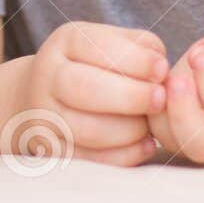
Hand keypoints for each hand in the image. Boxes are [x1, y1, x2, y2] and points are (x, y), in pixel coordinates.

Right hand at [17, 21, 167, 166]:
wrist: (41, 94)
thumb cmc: (92, 64)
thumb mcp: (110, 42)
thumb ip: (139, 47)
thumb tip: (161, 68)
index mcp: (65, 42)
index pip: (97, 47)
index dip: (134, 60)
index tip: (162, 69)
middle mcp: (47, 76)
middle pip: (86, 89)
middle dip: (131, 96)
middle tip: (161, 99)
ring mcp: (45, 115)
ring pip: (89, 130)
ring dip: (130, 130)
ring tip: (150, 126)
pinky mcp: (53, 149)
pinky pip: (92, 159)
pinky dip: (124, 155)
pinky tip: (144, 145)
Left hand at [149, 11, 203, 163]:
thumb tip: (199, 55)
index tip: (201, 53)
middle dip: (183, 112)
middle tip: (177, 77)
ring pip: (174, 142)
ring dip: (163, 109)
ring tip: (166, 76)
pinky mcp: (179, 128)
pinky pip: (157, 129)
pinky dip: (150, 106)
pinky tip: (157, 79)